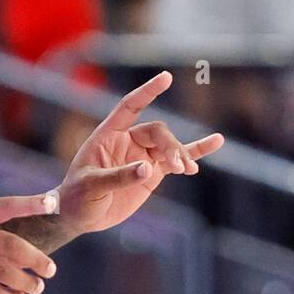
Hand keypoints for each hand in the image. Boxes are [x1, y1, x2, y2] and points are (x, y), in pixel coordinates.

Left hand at [54, 71, 223, 235]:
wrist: (80, 216)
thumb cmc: (77, 197)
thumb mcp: (92, 186)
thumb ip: (119, 176)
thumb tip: (148, 168)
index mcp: (108, 135)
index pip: (130, 107)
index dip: (146, 92)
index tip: (166, 78)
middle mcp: (127, 141)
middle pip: (157, 132)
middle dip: (170, 146)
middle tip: (177, 166)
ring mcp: (142, 156)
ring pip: (169, 146)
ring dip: (181, 155)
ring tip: (188, 170)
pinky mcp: (152, 172)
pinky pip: (177, 160)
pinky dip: (195, 152)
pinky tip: (216, 142)